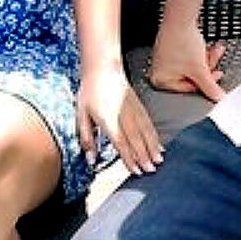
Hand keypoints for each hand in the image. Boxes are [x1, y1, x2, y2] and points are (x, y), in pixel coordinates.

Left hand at [76, 61, 162, 175]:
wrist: (103, 68)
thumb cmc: (90, 92)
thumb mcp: (80, 114)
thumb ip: (86, 138)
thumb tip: (90, 159)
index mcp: (107, 118)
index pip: (120, 141)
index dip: (128, 157)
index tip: (135, 170)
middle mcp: (123, 115)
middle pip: (136, 139)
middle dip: (144, 156)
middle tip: (151, 171)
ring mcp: (133, 110)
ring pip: (145, 131)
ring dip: (152, 148)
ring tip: (158, 161)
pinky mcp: (139, 106)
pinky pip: (149, 123)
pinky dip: (155, 136)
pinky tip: (159, 146)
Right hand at [149, 19, 226, 102]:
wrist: (180, 17)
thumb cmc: (182, 41)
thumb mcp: (200, 69)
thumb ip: (210, 87)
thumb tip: (218, 98)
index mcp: (160, 80)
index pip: (188, 88)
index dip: (205, 82)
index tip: (216, 76)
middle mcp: (159, 70)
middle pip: (191, 76)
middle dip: (206, 67)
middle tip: (215, 61)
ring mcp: (164, 58)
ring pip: (191, 65)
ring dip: (205, 58)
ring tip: (214, 51)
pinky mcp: (170, 48)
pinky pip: (188, 56)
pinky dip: (198, 52)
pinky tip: (207, 47)